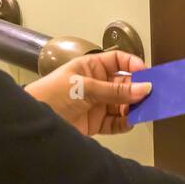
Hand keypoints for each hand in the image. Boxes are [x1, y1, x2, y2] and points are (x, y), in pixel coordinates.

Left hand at [25, 51, 150, 136]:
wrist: (35, 122)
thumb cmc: (51, 95)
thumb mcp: (85, 88)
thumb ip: (116, 91)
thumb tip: (144, 88)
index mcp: (91, 67)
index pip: (118, 61)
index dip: (133, 64)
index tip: (146, 73)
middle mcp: (96, 84)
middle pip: (124, 84)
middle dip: (137, 90)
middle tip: (149, 95)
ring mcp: (97, 104)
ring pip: (123, 104)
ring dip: (133, 107)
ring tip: (140, 110)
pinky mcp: (95, 122)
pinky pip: (116, 122)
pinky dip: (125, 123)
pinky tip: (130, 121)